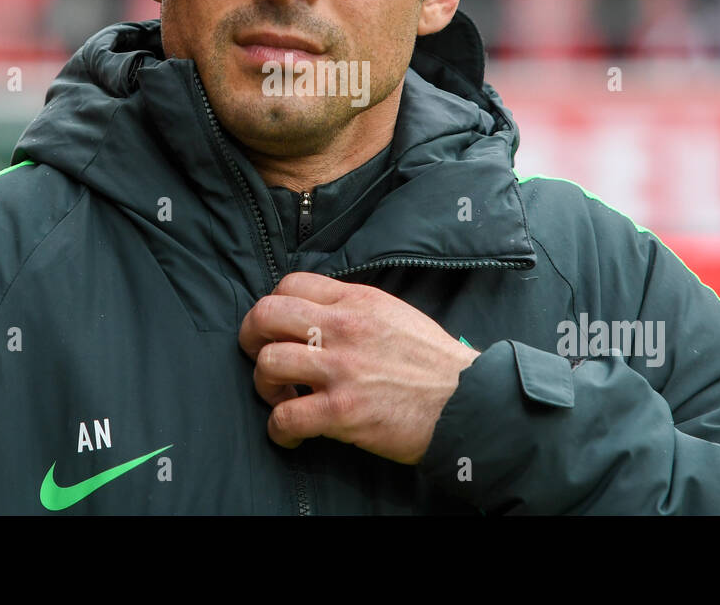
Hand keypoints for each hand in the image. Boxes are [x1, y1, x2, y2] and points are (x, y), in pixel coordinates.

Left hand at [237, 272, 480, 464]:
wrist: (468, 403)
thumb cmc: (434, 362)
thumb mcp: (394, 314)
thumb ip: (354, 309)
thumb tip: (318, 314)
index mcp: (357, 301)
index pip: (290, 284)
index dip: (272, 307)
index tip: (276, 329)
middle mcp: (344, 328)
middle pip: (266, 315)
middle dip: (251, 339)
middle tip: (259, 358)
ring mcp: (341, 369)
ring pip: (268, 363)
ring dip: (264, 386)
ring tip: (281, 399)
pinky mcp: (343, 411)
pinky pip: (285, 417)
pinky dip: (279, 430)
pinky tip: (290, 434)